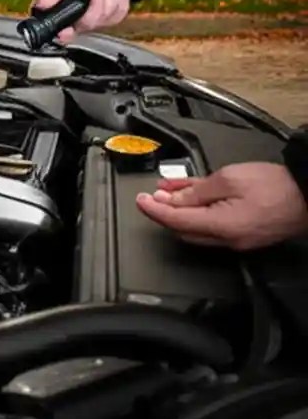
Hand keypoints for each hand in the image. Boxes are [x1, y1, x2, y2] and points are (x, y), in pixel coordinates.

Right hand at [32, 0, 131, 42]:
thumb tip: (41, 5)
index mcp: (58, 5)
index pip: (54, 28)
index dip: (62, 33)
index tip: (65, 32)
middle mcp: (74, 16)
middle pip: (84, 24)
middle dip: (94, 2)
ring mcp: (93, 19)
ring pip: (102, 19)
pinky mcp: (110, 19)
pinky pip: (116, 14)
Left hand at [136, 163, 307, 250]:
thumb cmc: (279, 186)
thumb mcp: (229, 179)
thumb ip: (197, 190)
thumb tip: (173, 199)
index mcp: (222, 226)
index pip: (175, 221)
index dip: (153, 210)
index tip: (139, 201)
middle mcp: (228, 239)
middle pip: (183, 228)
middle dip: (164, 211)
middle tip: (152, 195)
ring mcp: (238, 239)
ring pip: (198, 227)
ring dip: (181, 210)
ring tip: (168, 191)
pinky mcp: (246, 233)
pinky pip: (214, 225)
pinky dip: (200, 212)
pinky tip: (193, 197)